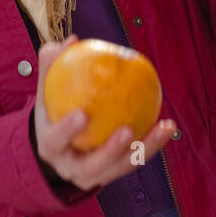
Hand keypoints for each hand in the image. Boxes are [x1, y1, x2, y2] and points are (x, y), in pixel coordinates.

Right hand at [33, 35, 177, 192]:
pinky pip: (135, 160)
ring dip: (143, 149)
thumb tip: (70, 40)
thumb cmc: (54, 112)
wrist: (59, 148)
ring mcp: (93, 176)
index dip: (67, 130)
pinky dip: (152, 144)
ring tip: (162, 128)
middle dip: (109, 151)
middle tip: (126, 129)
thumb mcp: (47, 93)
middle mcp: (70, 168)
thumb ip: (53, 68)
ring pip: (120, 168)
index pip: (55, 141)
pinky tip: (168, 126)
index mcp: (50, 148)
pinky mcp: (113, 174)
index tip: (83, 112)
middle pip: (91, 167)